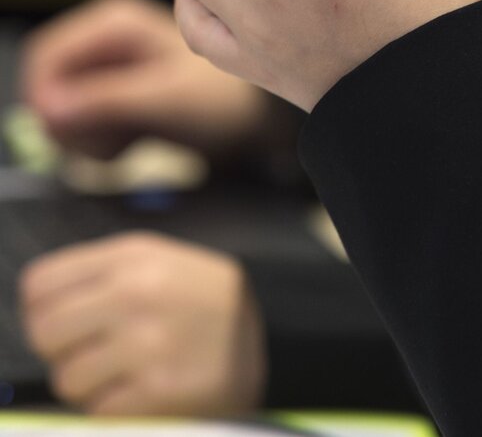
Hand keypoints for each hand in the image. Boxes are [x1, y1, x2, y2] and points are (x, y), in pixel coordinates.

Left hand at [20, 233, 265, 415]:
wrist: (262, 341)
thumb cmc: (199, 303)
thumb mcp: (161, 263)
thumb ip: (103, 272)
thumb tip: (35, 300)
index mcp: (134, 256)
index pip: (40, 284)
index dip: (41, 308)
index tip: (64, 320)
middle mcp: (138, 292)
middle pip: (44, 331)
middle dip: (60, 349)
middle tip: (91, 351)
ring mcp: (148, 341)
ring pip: (66, 377)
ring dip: (88, 384)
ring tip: (123, 372)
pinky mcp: (158, 389)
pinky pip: (97, 410)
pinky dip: (114, 407)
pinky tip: (143, 390)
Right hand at [22, 0, 270, 161]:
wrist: (255, 116)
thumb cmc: (224, 97)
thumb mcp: (167, 98)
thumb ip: (107, 100)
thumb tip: (49, 107)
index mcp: (116, 22)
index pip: (46, 54)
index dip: (45, 96)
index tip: (62, 131)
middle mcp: (106, 38)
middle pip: (49, 83)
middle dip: (69, 121)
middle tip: (109, 140)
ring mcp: (108, 66)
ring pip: (61, 109)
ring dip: (86, 135)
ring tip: (130, 137)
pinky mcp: (113, 93)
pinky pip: (80, 122)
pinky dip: (98, 140)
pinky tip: (132, 139)